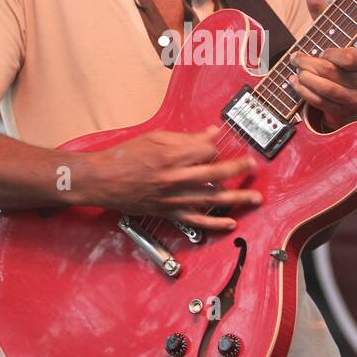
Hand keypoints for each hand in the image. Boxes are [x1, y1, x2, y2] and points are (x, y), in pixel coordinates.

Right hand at [80, 125, 259, 230]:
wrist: (102, 180)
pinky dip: (214, 223)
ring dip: (236, 199)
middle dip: (238, 169)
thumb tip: (211, 133)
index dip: (215, 147)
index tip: (220, 145)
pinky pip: (195, 220)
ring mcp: (172, 198)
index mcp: (170, 156)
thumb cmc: (125, 156)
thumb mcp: (154, 138)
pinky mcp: (168, 212)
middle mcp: (174, 178)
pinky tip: (230, 223)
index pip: (206, 151)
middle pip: (215, 174)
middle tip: (253, 166)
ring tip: (255, 198)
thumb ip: (185, 138)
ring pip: (211, 199)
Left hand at [289, 0, 356, 131]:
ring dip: (305, 78)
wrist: (338, 99)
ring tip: (295, 71)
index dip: (330, 53)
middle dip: (307, 63)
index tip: (318, 50)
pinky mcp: (345, 114)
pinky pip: (321, 103)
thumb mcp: (328, 38)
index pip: (350, 56)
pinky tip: (295, 84)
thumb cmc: (332, 64)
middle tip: (295, 58)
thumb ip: (322, 15)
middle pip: (331, 71)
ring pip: (326, 88)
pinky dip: (305, 92)